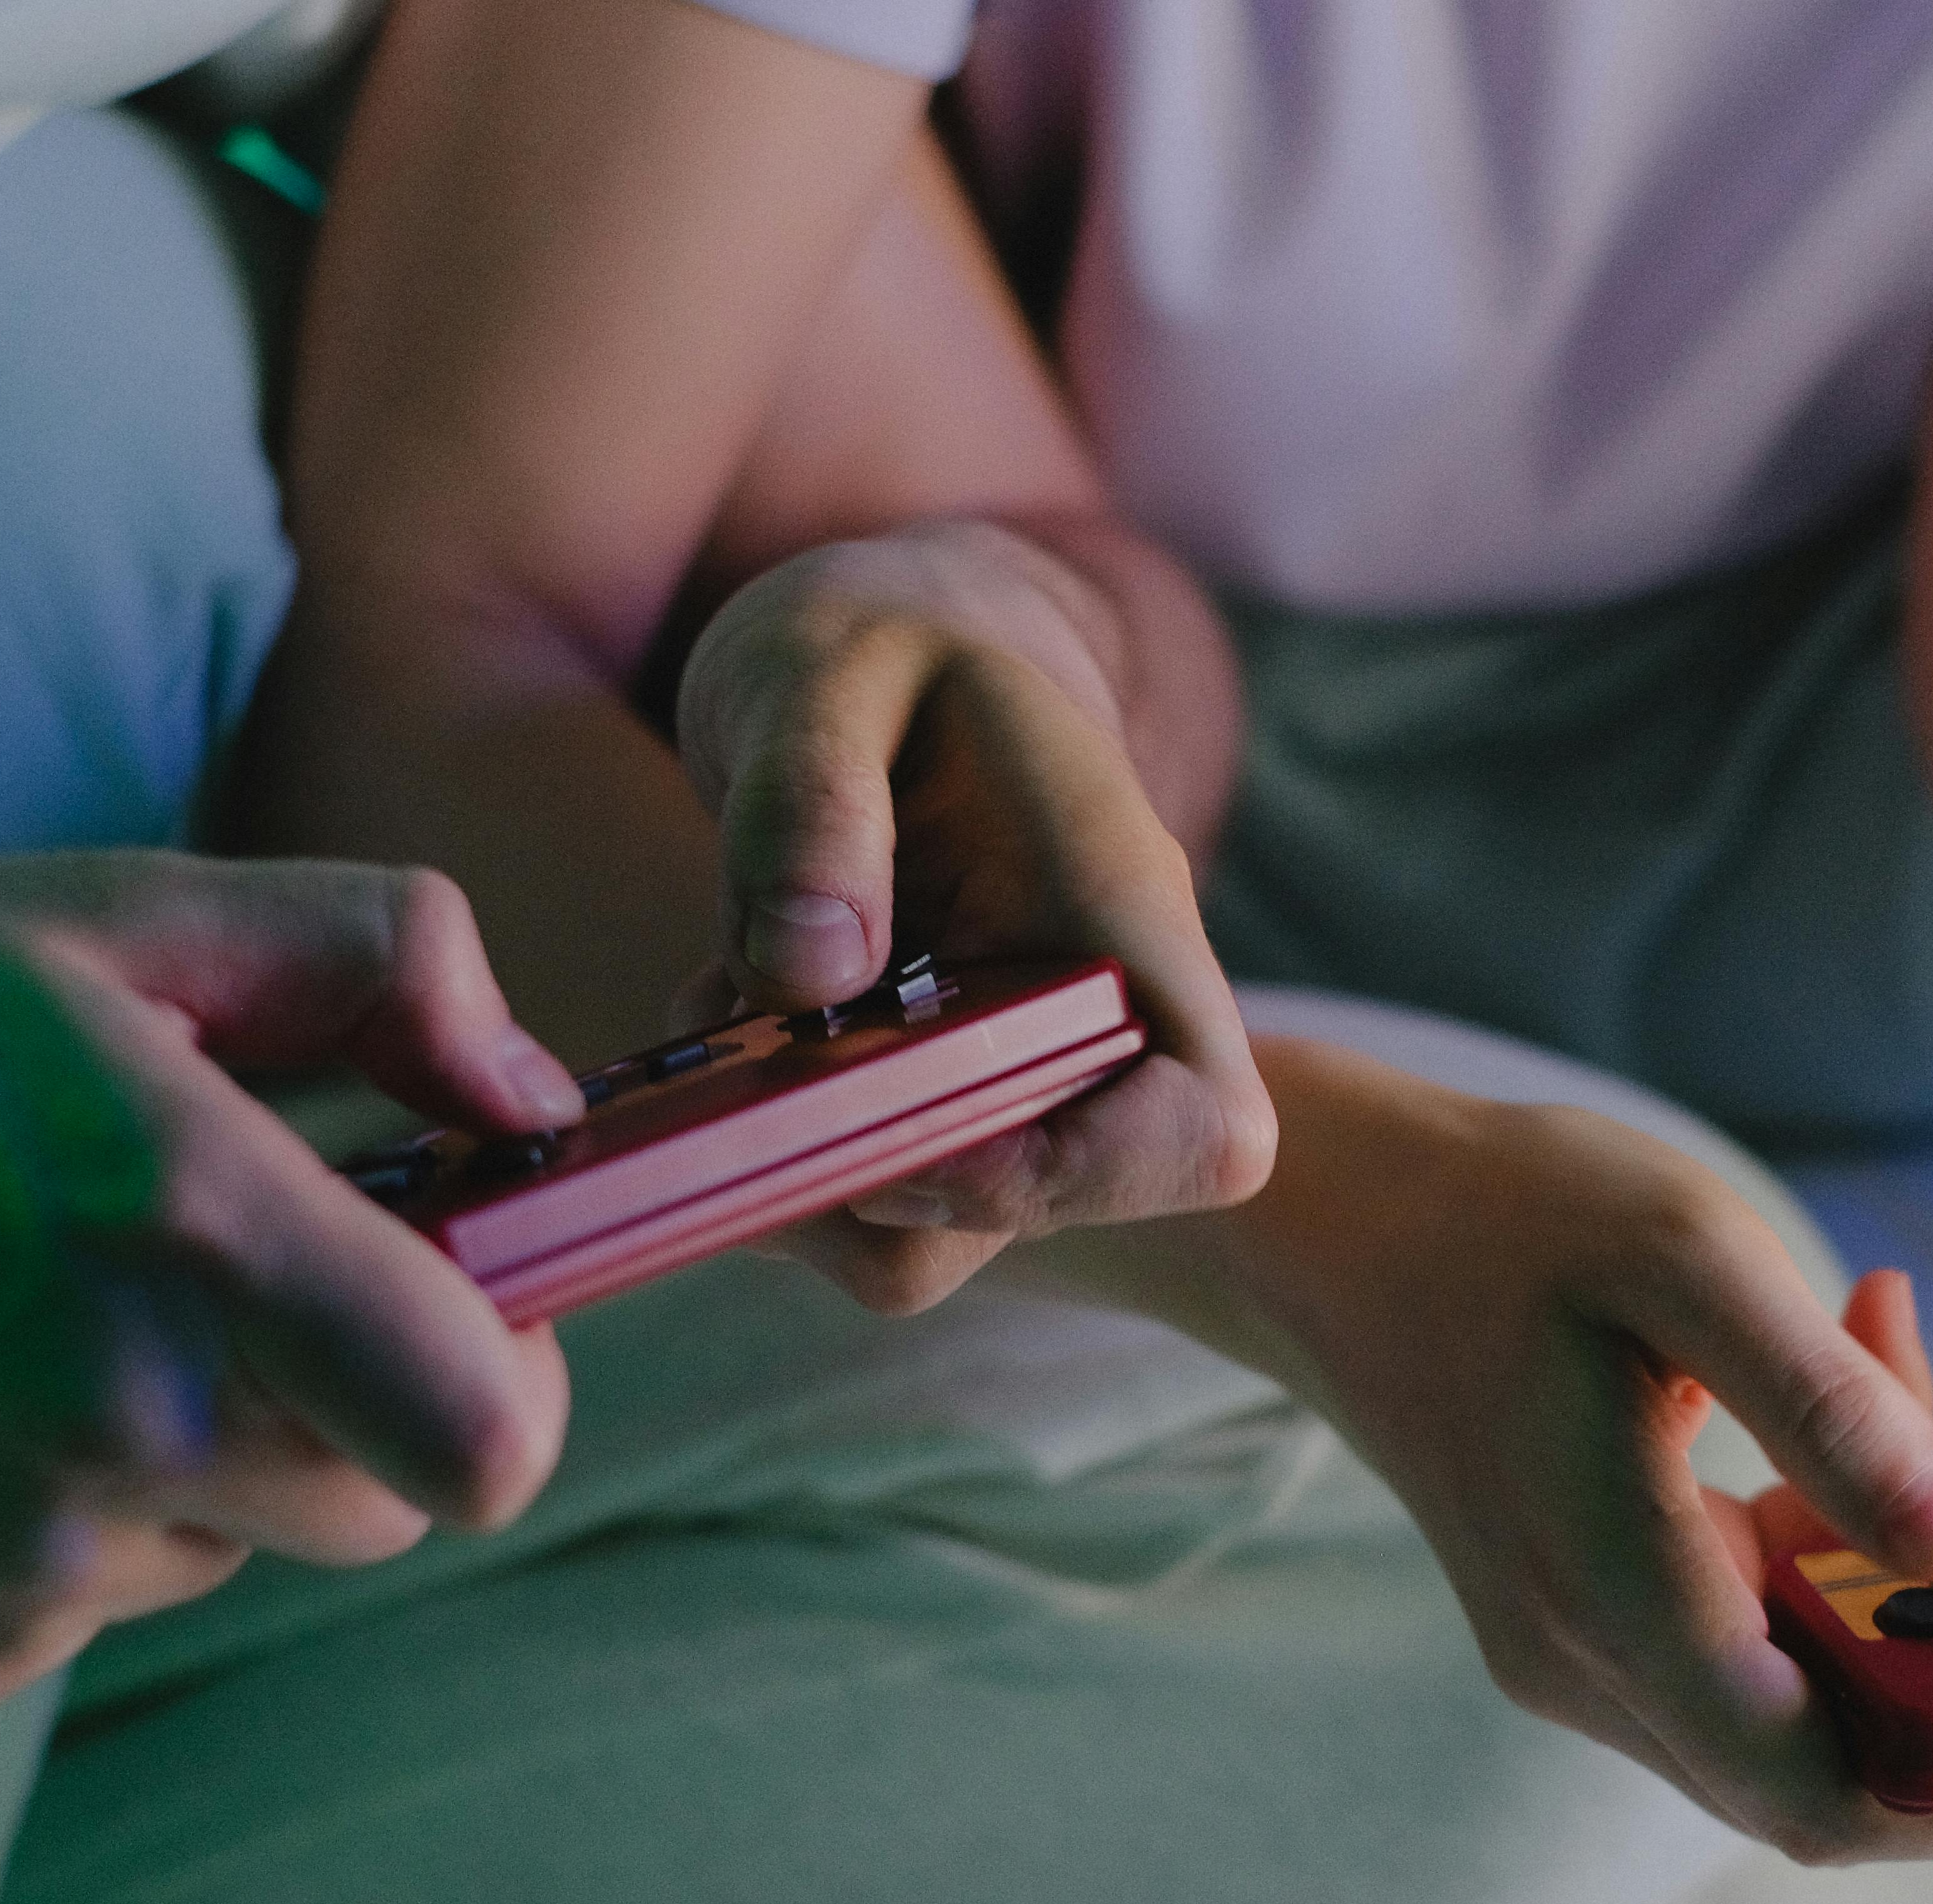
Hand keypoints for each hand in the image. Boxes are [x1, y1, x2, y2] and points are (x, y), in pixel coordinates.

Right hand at [0, 854, 578, 1711]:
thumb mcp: (101, 915)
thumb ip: (373, 969)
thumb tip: (533, 1096)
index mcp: (194, 1239)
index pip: (493, 1431)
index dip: (512, 1375)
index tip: (457, 1299)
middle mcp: (125, 1439)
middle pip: (387, 1501)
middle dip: (350, 1401)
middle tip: (206, 1275)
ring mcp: (26, 1576)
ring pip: (232, 1546)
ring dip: (186, 1454)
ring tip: (8, 1318)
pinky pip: (84, 1603)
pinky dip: (48, 1520)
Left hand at [675, 518, 1272, 1309]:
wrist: (882, 654)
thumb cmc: (875, 641)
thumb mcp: (823, 664)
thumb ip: (810, 802)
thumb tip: (813, 974)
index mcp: (1119, 915)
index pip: (1206, 1133)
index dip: (1086, 1178)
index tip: (926, 1128)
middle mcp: (1083, 1025)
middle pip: (1033, 1218)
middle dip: (863, 1178)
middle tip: (751, 1047)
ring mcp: (1003, 1082)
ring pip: (915, 1234)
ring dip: (786, 1162)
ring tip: (726, 1002)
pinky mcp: (921, 1106)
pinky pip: (840, 1192)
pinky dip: (757, 1139)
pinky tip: (732, 1019)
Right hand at [1067, 1039, 1932, 1863]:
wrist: (1329, 1223)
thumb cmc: (1506, 1219)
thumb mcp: (1690, 1259)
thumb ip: (1832, 1407)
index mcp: (1618, 1600)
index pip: (1819, 1794)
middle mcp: (1586, 1661)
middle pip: (1818, 1767)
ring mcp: (1575, 1646)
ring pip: (1787, 1695)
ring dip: (1886, 1587)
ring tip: (1902, 1374)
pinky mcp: (1581, 1607)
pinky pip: (1740, 1630)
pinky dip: (1823, 1546)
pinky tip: (1844, 1379)